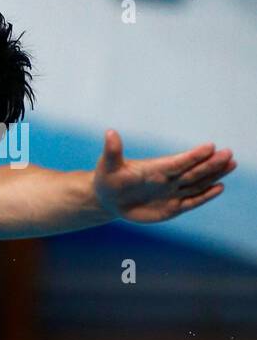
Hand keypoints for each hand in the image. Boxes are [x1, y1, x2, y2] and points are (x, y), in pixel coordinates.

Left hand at [93, 129, 234, 223]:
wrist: (109, 199)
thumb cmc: (108, 178)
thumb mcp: (108, 165)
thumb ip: (113, 150)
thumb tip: (110, 132)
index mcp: (155, 168)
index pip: (179, 161)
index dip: (193, 155)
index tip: (210, 146)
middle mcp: (167, 179)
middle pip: (194, 171)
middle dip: (212, 164)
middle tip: (230, 154)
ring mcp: (172, 192)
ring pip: (198, 183)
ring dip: (214, 175)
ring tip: (231, 164)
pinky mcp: (172, 207)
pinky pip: (192, 201)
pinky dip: (205, 195)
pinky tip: (219, 187)